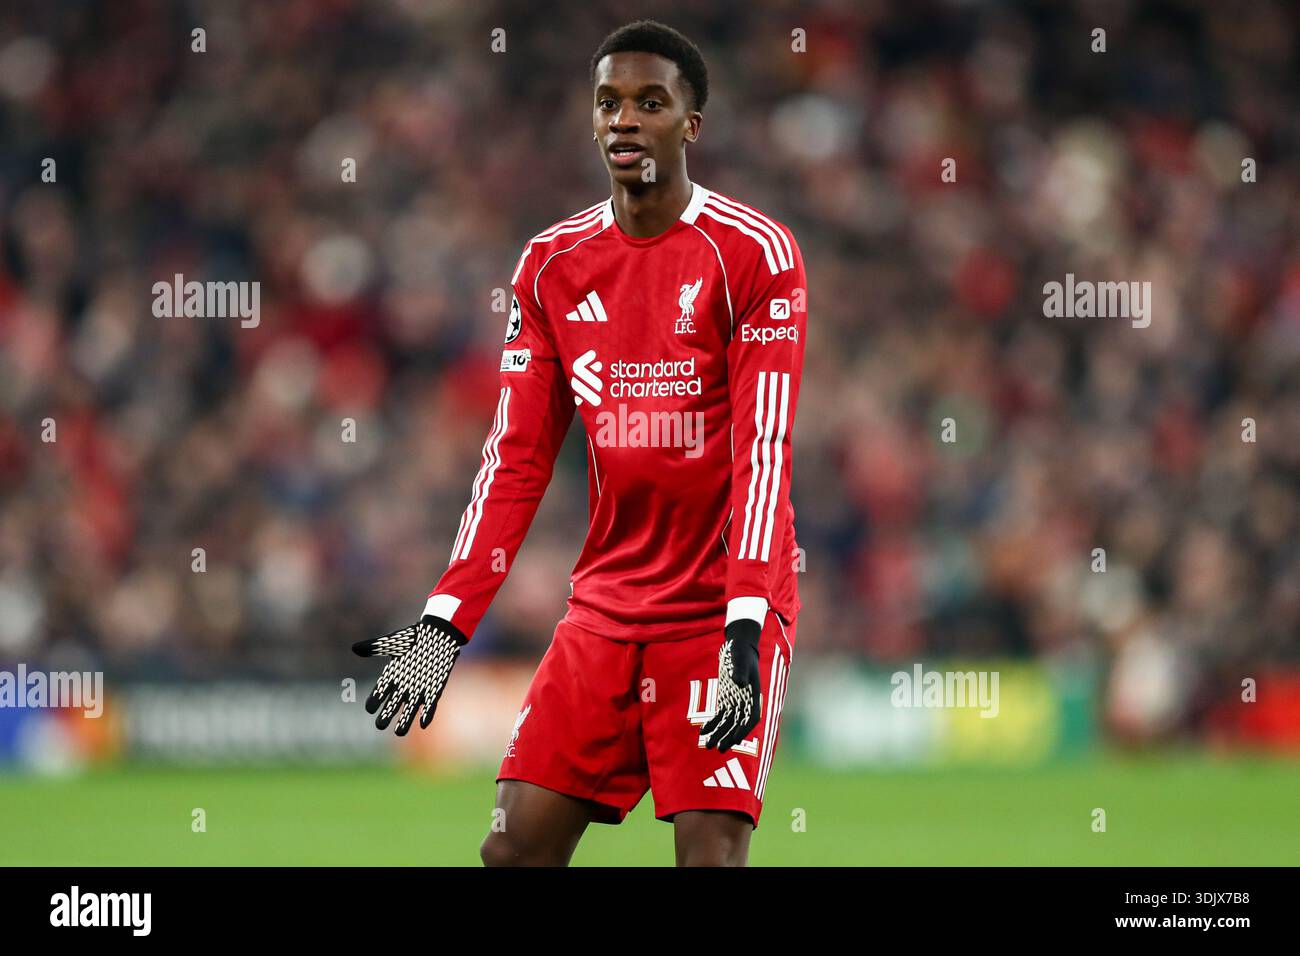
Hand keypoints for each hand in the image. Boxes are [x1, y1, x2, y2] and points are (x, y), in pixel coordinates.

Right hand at [352, 615, 466, 735]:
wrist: (439, 635)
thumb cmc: (414, 638)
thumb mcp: (394, 642)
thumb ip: (375, 646)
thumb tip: (355, 648)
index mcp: (392, 675)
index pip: (379, 692)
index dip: (374, 700)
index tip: (370, 708)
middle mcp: (404, 685)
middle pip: (393, 705)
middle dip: (386, 715)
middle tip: (380, 725)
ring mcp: (420, 689)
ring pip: (410, 709)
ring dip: (405, 720)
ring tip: (399, 733)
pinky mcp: (434, 689)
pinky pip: (430, 705)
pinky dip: (427, 714)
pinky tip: (423, 724)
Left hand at [701, 619, 762, 752]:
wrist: (738, 645)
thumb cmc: (741, 651)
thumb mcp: (740, 659)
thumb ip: (740, 670)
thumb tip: (739, 682)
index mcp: (753, 695)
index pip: (750, 718)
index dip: (742, 730)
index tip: (734, 740)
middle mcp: (746, 702)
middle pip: (738, 724)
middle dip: (728, 737)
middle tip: (719, 748)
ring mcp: (736, 701)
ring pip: (728, 722)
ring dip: (719, 734)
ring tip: (708, 745)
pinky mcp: (727, 698)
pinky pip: (721, 714)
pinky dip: (713, 723)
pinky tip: (703, 731)